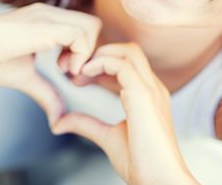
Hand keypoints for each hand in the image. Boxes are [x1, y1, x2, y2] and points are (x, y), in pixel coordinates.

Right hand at [0, 2, 101, 126]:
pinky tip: (61, 70)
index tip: (69, 76)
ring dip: (87, 53)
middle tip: (72, 75)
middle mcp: (51, 15)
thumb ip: (46, 93)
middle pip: (94, 25)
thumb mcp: (25, 78)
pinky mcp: (44, 25)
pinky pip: (81, 34)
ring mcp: (48, 17)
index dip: (85, 54)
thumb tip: (58, 119)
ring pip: (92, 26)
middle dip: (92, 53)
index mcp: (47, 23)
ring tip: (66, 72)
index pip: (85, 30)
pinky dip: (80, 55)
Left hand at [50, 43, 197, 184]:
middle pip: (129, 50)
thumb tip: (62, 121)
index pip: (127, 62)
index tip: (78, 76)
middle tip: (74, 69)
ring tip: (78, 71)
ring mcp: (151, 89)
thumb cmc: (143, 164)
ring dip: (99, 55)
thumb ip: (87, 125)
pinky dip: (101, 64)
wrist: (160, 180)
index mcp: (148, 95)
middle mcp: (152, 88)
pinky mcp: (144, 96)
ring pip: (128, 51)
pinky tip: (85, 75)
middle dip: (99, 52)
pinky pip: (122, 65)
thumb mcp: (108, 137)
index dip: (101, 63)